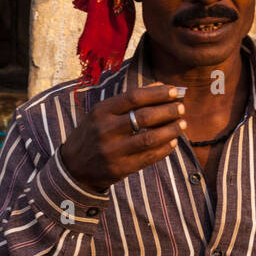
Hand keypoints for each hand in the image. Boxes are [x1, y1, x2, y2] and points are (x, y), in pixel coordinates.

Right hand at [59, 85, 186, 193]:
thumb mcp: (102, 112)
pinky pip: (148, 157)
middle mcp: (105, 130)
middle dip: (168, 111)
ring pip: (149, 138)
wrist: (73, 167)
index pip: (134, 97)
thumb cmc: (93, 133)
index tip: (175, 91)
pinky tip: (173, 142)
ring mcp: (112, 151)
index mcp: (101, 111)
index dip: (158, 93)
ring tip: (182, 124)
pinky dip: (164, 149)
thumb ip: (129, 100)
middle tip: (182, 108)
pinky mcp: (119, 169)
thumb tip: (161, 86)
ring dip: (171, 130)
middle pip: (144, 117)